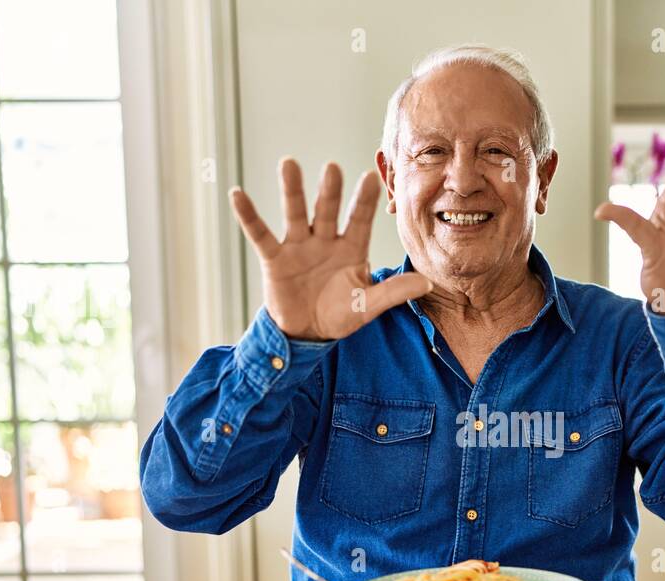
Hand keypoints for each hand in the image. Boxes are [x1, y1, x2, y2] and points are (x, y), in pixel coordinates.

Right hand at [229, 158, 431, 340]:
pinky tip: (238, 194)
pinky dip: (249, 216)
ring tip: (288, 163)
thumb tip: (427, 284)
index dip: (364, 201)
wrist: (307, 333)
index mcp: (351, 249)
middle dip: (330, 191)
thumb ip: (393, 292)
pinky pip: (260, 234)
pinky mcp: (275, 258)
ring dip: (292, 191)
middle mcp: (325, 241)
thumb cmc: (341, 315)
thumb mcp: (368, 306)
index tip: (372, 177)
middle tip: (332, 168)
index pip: (359, 221)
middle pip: (328, 211)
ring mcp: (299, 247)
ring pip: (296, 214)